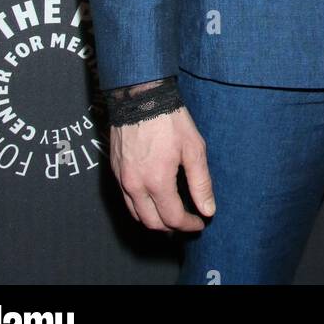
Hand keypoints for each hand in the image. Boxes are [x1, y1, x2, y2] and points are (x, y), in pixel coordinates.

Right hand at [110, 106, 215, 231]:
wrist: (140, 96)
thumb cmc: (169, 120)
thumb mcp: (193, 148)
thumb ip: (201, 182)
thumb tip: (208, 210)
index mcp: (157, 182)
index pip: (173, 218)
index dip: (189, 224)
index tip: (200, 222)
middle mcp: (135, 185)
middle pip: (151, 223)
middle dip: (171, 227)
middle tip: (186, 221)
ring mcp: (122, 178)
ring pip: (136, 214)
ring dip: (154, 220)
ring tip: (170, 214)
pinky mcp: (115, 170)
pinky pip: (126, 198)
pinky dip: (140, 206)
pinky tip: (153, 198)